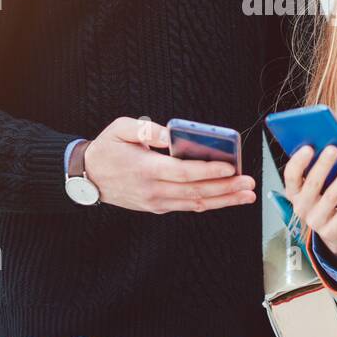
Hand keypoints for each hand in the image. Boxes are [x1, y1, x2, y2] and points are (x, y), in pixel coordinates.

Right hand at [84, 117, 254, 213]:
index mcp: (146, 169)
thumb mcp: (120, 129)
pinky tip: (226, 198)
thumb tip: (172, 134)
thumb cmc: (106, 149)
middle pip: (195, 192)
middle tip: (250, 184)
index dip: (209, 171)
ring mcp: (155, 202)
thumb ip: (147, 130)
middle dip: (226, 188)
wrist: (86, 177)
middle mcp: (153, 190)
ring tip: (247, 195)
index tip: (231, 167)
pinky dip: (208, 203)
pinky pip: (187, 205)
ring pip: (195, 203)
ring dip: (223, 200)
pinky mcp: (157, 207)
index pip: (184, 173)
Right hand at [281, 144, 336, 265]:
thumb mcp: (317, 187)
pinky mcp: (332, 229)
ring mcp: (316, 221)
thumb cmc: (324, 199)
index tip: (309, 147)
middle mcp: (301, 208)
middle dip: (323, 165)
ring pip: (332, 196)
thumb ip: (319, 170)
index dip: (298, 162)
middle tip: (334, 149)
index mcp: (293, 193)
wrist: (333, 230)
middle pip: (312, 184)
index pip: (290, 176)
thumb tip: (332, 147)